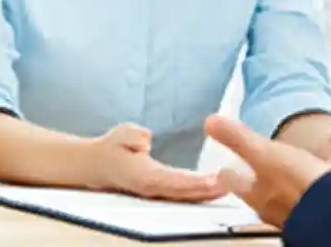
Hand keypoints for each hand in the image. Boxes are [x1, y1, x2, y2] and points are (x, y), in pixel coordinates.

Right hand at [83, 123, 226, 201]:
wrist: (98, 164)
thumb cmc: (112, 147)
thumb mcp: (120, 134)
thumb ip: (132, 136)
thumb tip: (145, 141)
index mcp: (145, 176)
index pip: (174, 181)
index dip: (195, 183)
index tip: (215, 181)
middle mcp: (154, 189)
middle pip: (186, 193)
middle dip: (209, 191)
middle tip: (232, 184)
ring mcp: (159, 192)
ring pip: (187, 196)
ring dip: (209, 194)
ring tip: (232, 186)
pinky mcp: (163, 191)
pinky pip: (185, 193)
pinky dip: (202, 192)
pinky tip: (219, 187)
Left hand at [205, 115, 330, 227]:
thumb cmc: (297, 185)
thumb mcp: (264, 153)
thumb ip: (238, 138)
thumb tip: (209, 122)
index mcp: (257, 194)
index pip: (234, 182)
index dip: (229, 173)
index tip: (225, 168)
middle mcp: (275, 207)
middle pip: (263, 191)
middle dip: (266, 177)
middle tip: (267, 164)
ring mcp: (301, 210)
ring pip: (296, 191)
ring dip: (302, 176)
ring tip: (310, 161)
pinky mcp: (326, 210)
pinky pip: (325, 190)